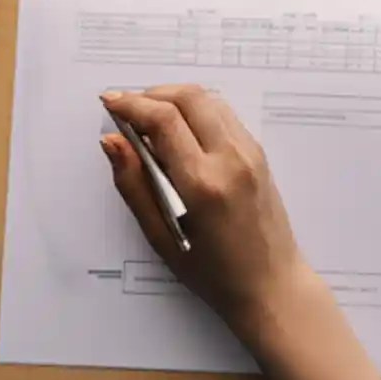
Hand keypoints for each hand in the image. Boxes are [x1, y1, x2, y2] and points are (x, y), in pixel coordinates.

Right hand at [100, 86, 316, 332]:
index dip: (131, 104)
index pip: (163, 120)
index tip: (109, 102)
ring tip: (149, 118)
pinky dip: (196, 110)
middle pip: (188, 97)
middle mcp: (231, 159)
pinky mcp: (259, 153)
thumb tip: (112, 142)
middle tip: (127, 109)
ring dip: (174, 97)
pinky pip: (224, 114)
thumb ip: (133, 185)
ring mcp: (250, 153)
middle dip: (151, 94)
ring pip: (208, 99)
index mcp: (203, 183)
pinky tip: (180, 131)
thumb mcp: (161, 237)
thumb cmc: (214, 273)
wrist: (271, 285)